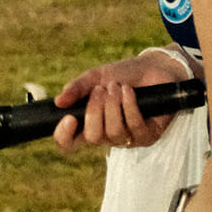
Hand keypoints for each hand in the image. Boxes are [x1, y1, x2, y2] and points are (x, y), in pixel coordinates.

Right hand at [53, 50, 191, 153]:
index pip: (68, 143)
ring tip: (116, 87)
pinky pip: (134, 127)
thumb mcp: (95, 77)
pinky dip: (129, 106)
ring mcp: (127, 138)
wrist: (152, 68)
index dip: (64, 136)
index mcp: (88, 123)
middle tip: (100, 90)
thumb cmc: (122, 75)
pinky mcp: (148, 136)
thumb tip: (58, 102)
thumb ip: (76, 89)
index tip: (69, 118)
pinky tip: (128, 92)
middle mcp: (106, 135)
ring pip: (114, 133)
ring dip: (113, 106)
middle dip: (94, 111)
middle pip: (93, 138)